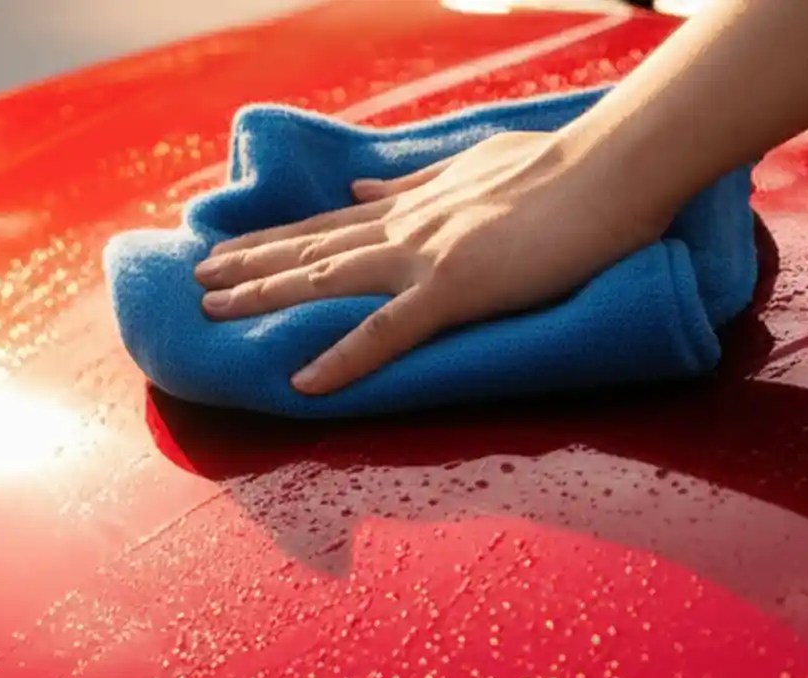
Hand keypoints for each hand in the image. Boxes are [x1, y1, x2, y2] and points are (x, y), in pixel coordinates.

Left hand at [193, 131, 669, 395]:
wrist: (611, 167)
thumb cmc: (559, 168)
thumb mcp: (471, 165)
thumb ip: (414, 180)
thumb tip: (362, 183)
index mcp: (414, 202)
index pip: (328, 223)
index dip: (275, 240)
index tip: (230, 249)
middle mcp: (405, 224)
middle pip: (311, 248)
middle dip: (249, 266)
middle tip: (196, 283)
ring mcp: (425, 255)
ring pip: (328, 277)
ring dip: (266, 295)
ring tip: (213, 311)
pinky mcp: (456, 287)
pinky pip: (389, 332)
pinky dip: (344, 358)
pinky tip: (303, 382)